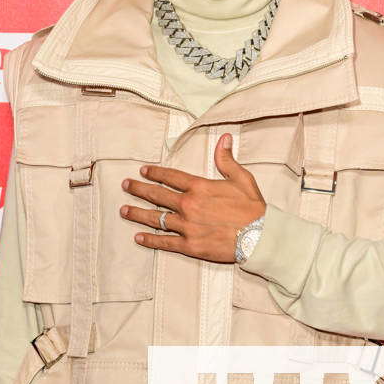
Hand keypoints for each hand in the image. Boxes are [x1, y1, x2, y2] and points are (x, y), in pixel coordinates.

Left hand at [120, 133, 265, 262]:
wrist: (259, 236)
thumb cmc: (252, 208)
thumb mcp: (242, 178)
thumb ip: (227, 159)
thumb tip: (223, 138)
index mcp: (199, 187)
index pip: (171, 177)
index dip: (155, 172)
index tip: (143, 170)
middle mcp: (188, 205)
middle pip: (157, 195)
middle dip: (138, 189)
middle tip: (125, 185)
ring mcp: (187, 226)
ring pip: (155, 218)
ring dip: (137, 213)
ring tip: (123, 210)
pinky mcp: (190, 245)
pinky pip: (164, 242)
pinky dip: (150, 240)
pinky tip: (138, 237)